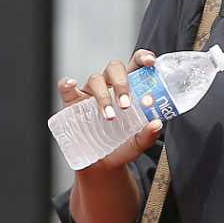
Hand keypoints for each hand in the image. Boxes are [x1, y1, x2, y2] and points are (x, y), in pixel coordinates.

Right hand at [61, 50, 162, 171]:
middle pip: (115, 68)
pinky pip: (67, 88)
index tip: (150, 63)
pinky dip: (67, 84)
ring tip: (109, 116)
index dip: (143, 58)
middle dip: (122, 83)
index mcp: (131, 88)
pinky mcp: (72, 103)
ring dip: (103, 95)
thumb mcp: (139, 142)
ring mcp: (90, 93)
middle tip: (126, 104)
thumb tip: (156, 124)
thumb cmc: (122, 146)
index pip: (137, 64)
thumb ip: (149, 134)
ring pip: (95, 79)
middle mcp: (110, 86)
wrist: (101, 164)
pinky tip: (71, 85)